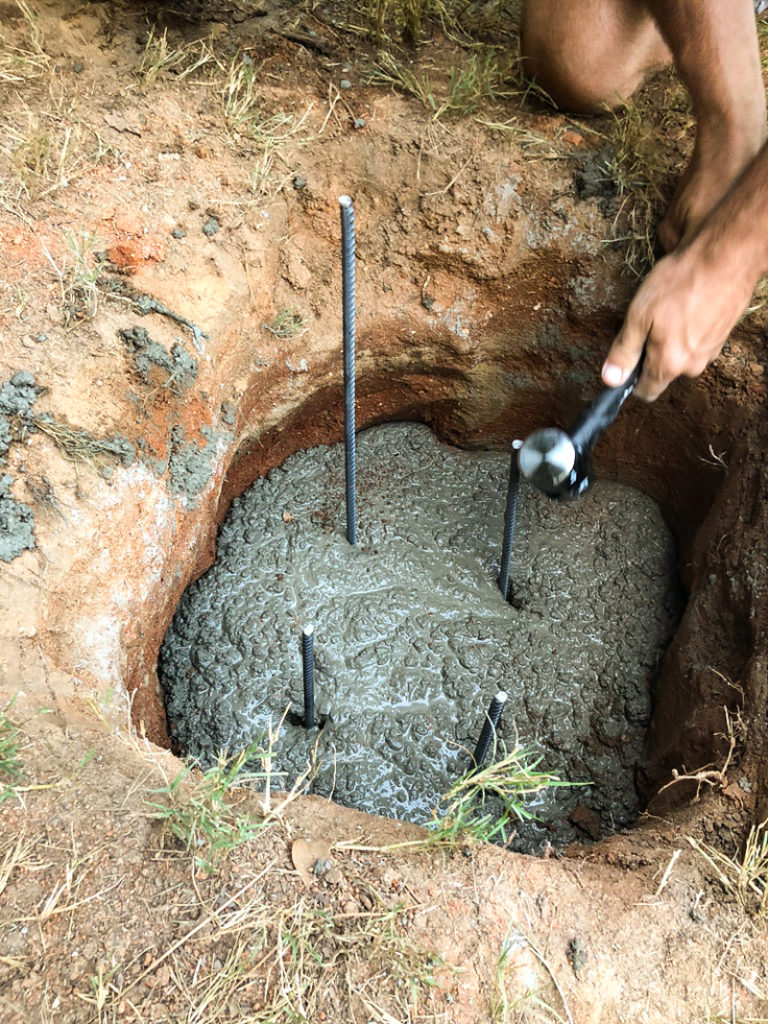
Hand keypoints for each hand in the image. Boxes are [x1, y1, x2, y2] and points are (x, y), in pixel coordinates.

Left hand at [601, 240, 756, 400]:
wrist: (727, 257)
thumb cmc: (680, 283)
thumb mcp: (639, 316)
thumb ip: (624, 351)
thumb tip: (610, 380)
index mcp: (670, 365)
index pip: (646, 392)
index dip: (631, 379)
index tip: (625, 360)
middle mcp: (693, 366)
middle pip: (664, 372)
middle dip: (651, 354)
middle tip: (647, 323)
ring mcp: (712, 351)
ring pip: (682, 356)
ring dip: (672, 341)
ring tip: (670, 310)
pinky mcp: (723, 336)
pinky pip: (698, 342)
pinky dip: (690, 330)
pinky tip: (688, 307)